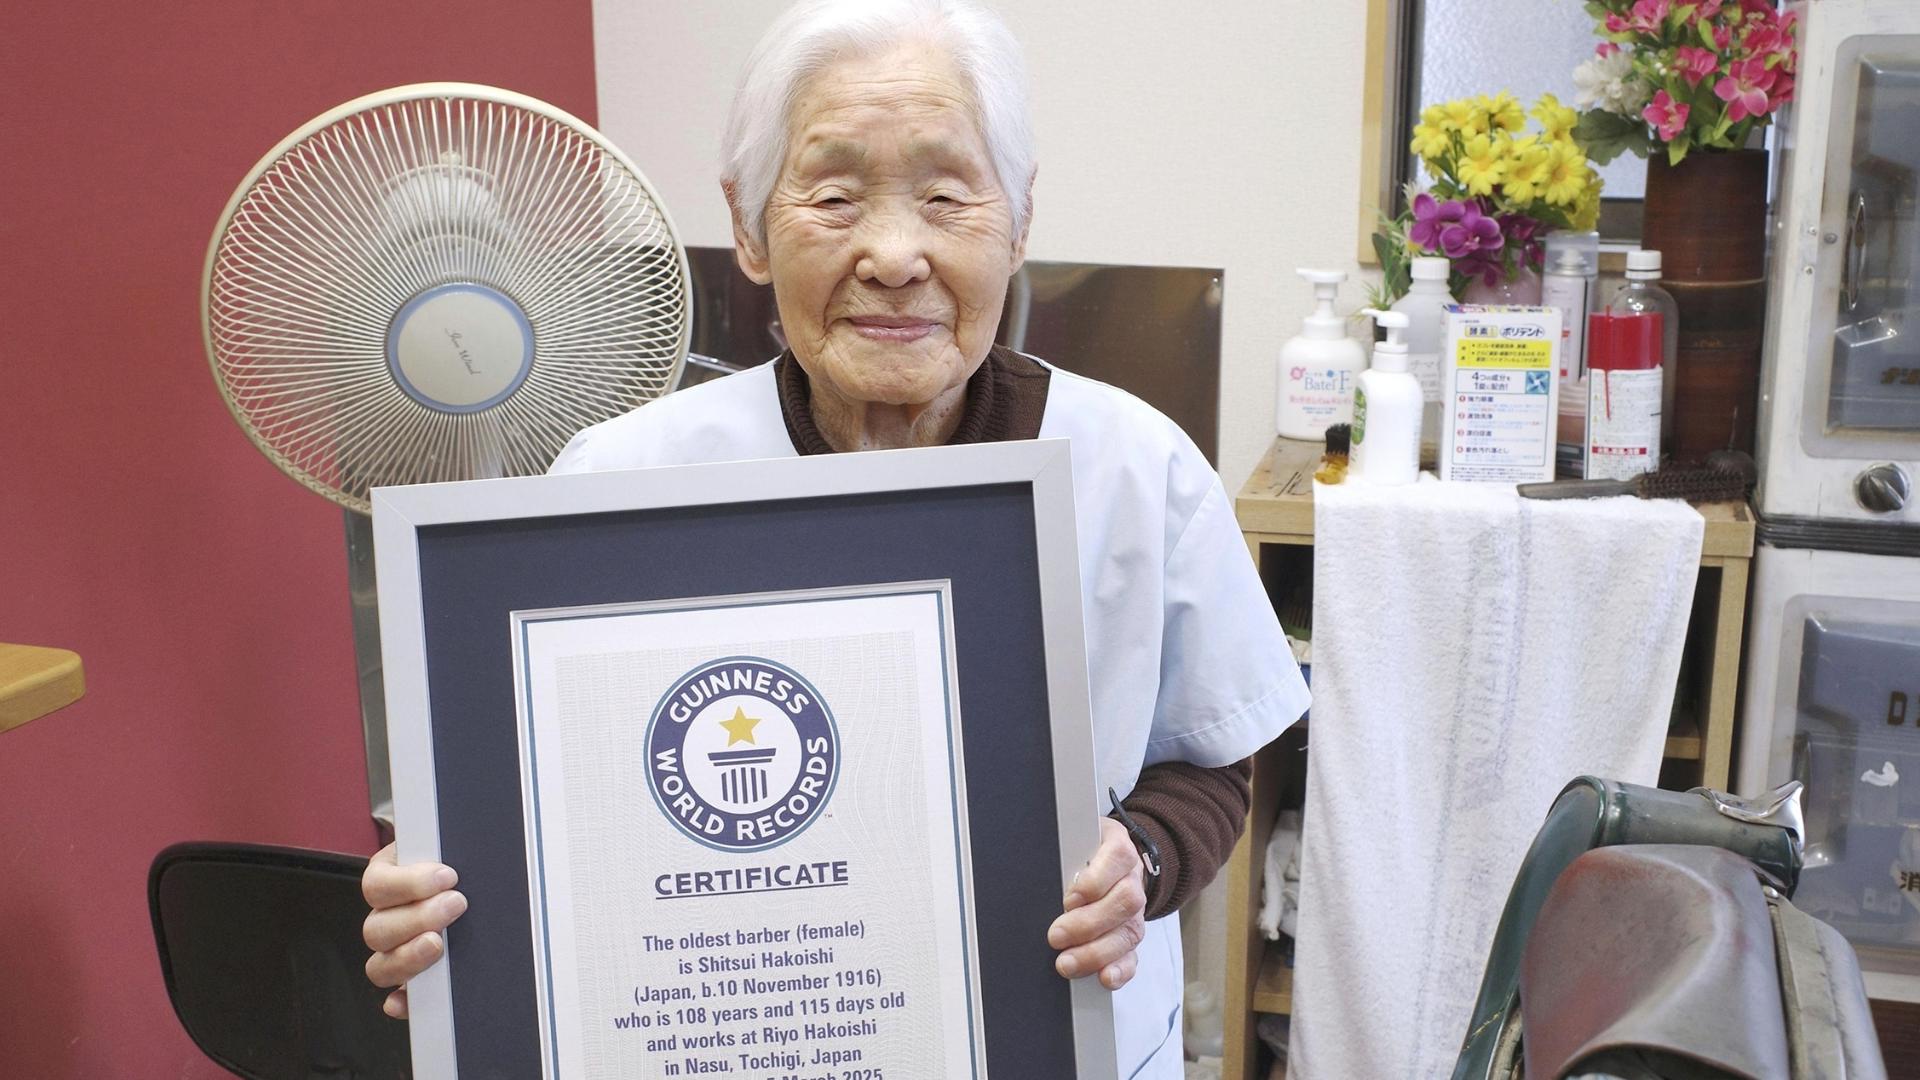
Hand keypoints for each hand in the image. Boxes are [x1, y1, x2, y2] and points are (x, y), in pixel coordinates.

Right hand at [362, 841, 467, 1018]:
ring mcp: (394, 952)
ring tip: (440, 944)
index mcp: (389, 879)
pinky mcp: (411, 980)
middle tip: (456, 904)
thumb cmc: (462, 863)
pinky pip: (398, 999)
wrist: (478, 879)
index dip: (409, 883)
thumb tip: (458, 866)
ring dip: (409, 957)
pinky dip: (403, 1002)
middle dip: (419, 918)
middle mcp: (385, 917)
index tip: (448, 876)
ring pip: (380, 965)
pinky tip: (408, 998)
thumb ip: (451, 853)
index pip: (377, 885)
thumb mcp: (452, 850)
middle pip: (377, 928)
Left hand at [1046, 817, 1146, 989]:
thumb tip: (1033, 873)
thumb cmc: (1079, 852)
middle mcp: (1131, 878)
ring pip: (1129, 932)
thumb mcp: (1069, 842)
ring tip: (1067, 962)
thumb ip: (1058, 854)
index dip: (1095, 880)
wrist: (1105, 861)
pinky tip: (1103, 977)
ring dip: (1097, 951)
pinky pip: (1134, 955)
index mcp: (1115, 845)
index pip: (1117, 856)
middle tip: (1056, 935)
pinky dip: (1119, 969)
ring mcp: (1135, 909)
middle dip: (1088, 923)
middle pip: (1125, 900)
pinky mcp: (1130, 934)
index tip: (1069, 898)